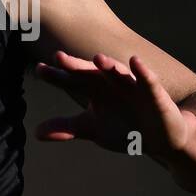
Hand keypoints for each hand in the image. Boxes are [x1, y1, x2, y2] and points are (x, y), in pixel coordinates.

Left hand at [33, 50, 195, 158]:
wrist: (161, 138)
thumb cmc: (126, 127)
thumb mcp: (92, 129)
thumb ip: (66, 128)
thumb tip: (35, 133)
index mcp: (95, 89)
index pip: (71, 80)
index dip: (56, 76)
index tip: (38, 70)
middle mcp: (111, 83)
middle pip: (90, 72)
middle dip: (76, 65)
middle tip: (59, 57)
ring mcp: (132, 87)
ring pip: (118, 73)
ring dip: (108, 65)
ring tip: (97, 58)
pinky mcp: (154, 94)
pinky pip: (148, 81)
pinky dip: (143, 72)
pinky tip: (136, 62)